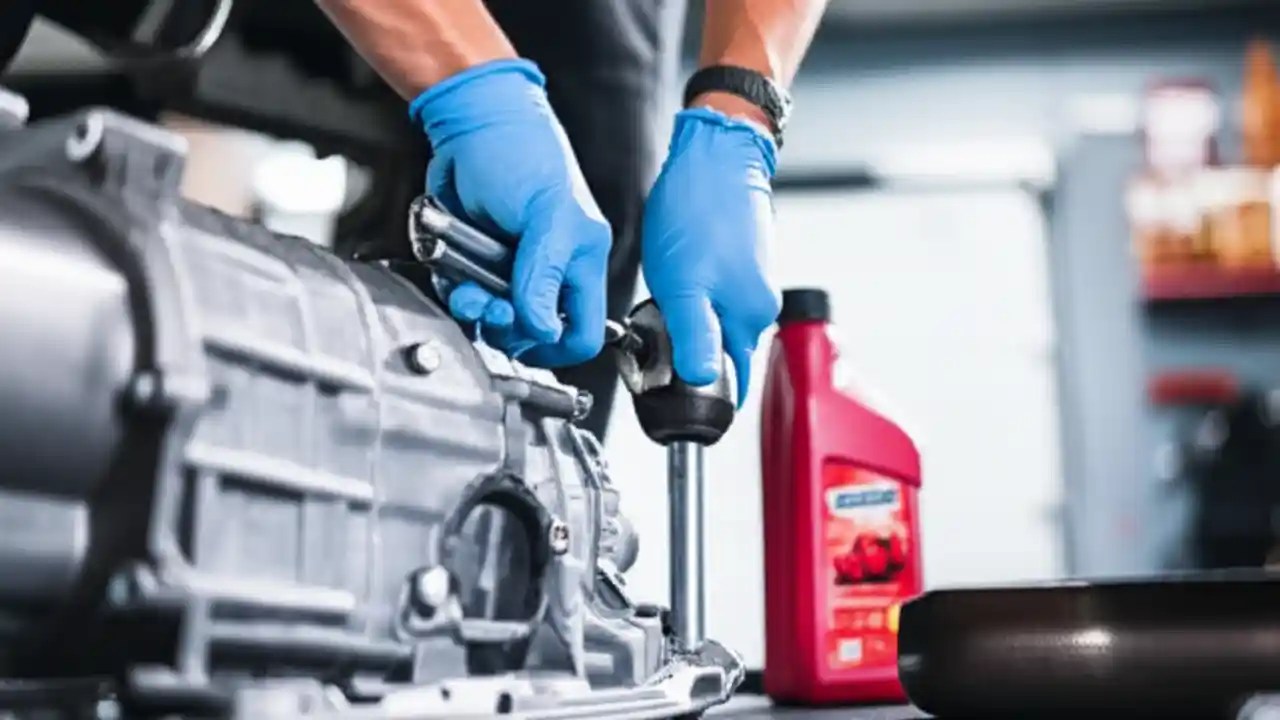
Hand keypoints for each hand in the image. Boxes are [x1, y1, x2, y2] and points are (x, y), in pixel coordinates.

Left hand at [410, 59, 611, 366]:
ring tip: (467, 290)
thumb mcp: (545, 214)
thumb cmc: (522, 151)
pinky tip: (453, 273)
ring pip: (495, 317)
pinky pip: (465, 295)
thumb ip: (544, 274)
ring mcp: (512, 266)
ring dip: (476, 310)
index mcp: (581, 261)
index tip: (527, 336)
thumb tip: (540, 327)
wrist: (470, 121)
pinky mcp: (477, 260)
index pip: (582, 332)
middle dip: (507, 326)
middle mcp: (549, 269)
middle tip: (490, 306)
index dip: (556, 344)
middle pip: (534, 332)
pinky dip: (454, 291)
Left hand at [641, 107, 780, 404]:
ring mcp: (749, 285)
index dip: (696, 392)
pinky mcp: (737, 266)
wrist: (710, 156)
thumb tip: (701, 382)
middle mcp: (757, 307)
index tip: (664, 386)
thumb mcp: (684, 288)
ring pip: (713, 328)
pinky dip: (689, 302)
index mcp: (750, 319)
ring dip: (684, 327)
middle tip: (651, 336)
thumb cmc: (696, 213)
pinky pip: (712, 302)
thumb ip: (695, 339)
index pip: (730, 383)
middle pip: (719, 357)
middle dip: (686, 356)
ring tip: (659, 304)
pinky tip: (670, 282)